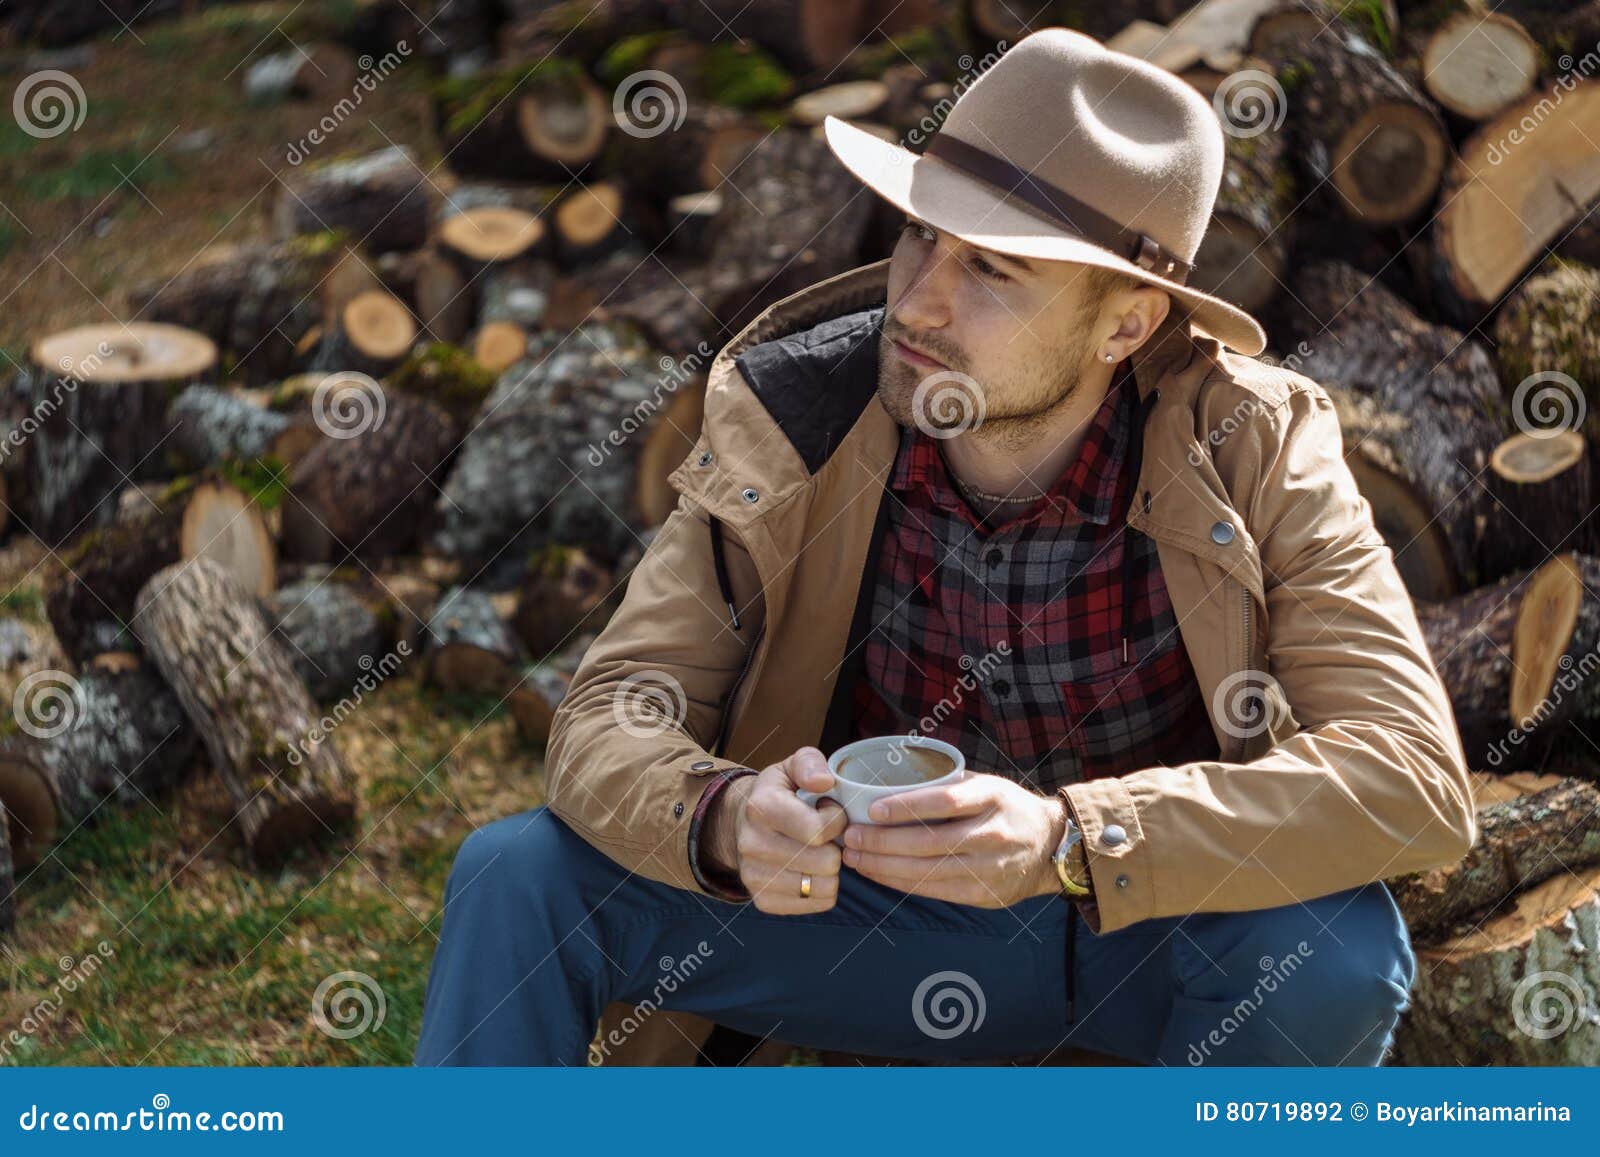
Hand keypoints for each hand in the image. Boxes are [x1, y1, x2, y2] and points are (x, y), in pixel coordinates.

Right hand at [703, 747, 847, 913]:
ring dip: (831, 869)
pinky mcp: (763, 900)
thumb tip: (824, 782)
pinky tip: (810, 869)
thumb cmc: (778, 794)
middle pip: (826, 862)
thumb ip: (810, 764)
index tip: (829, 810)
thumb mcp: (791, 767)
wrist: (741, 824)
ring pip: (825, 887)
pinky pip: (818, 904)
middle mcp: (752, 845)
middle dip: (836, 847)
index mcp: (761, 807)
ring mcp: (754, 877)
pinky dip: (823, 889)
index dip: (837, 820)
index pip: (819, 830)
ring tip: (817, 851)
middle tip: (824, 835)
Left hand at [840, 772, 1066, 907]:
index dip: (907, 806)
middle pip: (930, 842)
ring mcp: (990, 868)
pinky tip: (878, 874)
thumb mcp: (985, 784)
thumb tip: (889, 782)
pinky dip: (901, 883)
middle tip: (850, 836)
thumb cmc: (1005, 808)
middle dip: (883, 842)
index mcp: (992, 797)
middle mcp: (993, 834)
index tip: (872, 809)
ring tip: (855, 857)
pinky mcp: (983, 895)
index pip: (947, 802)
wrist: (1050, 846)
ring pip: (927, 872)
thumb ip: (946, 785)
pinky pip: (934, 890)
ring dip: (884, 866)